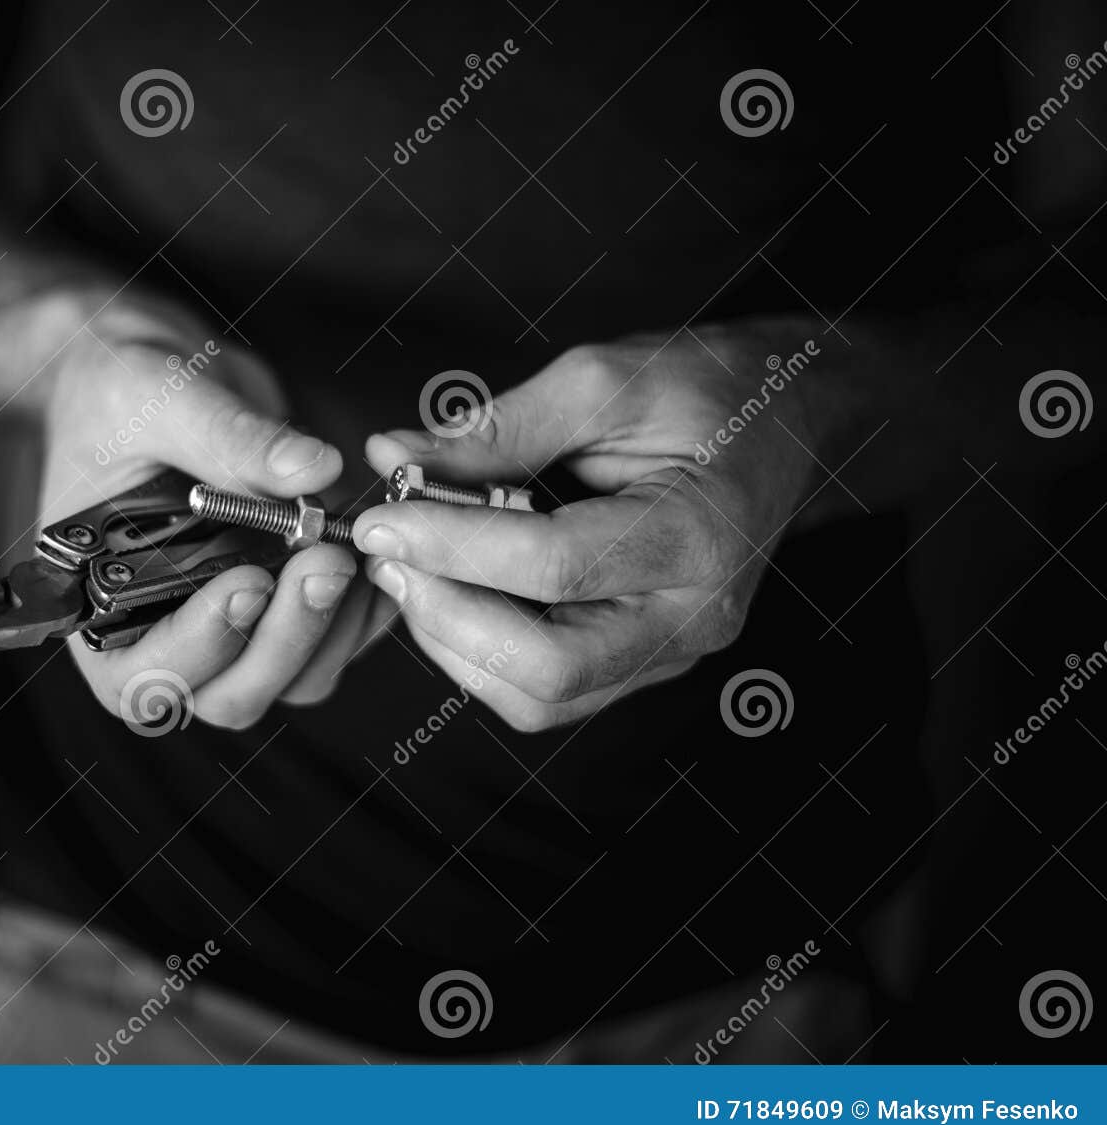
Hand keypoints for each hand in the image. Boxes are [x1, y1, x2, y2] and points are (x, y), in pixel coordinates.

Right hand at [35, 307, 382, 729]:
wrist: (149, 372)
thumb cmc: (120, 386)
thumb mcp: (158, 394)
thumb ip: (227, 433)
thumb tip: (313, 470)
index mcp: (97, 602)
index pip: (139, 676)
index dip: (200, 645)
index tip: (250, 581)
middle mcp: (161, 634)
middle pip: (229, 694)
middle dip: (284, 641)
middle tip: (326, 562)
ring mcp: (229, 630)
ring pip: (290, 679)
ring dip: (330, 628)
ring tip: (350, 549)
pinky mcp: (281, 610)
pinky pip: (332, 644)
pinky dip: (361, 610)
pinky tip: (376, 553)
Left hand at [352, 324, 825, 731]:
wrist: (790, 423)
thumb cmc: (707, 389)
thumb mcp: (605, 378)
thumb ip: (497, 427)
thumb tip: (394, 459)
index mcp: (698, 538)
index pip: (554, 567)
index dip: (451, 544)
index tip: (380, 516)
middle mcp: (693, 619)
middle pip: (547, 671)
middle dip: (446, 615)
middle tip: (387, 556)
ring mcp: (673, 653)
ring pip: (539, 699)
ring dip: (454, 644)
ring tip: (411, 572)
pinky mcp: (645, 662)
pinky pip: (549, 692)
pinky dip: (482, 654)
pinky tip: (453, 593)